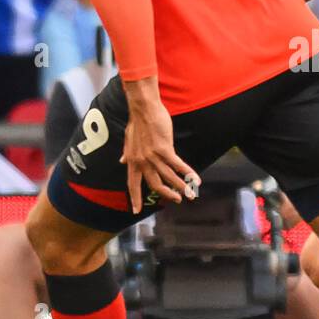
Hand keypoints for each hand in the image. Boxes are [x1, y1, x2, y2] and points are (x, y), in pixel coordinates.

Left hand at [120, 88, 198, 213]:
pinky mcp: (164, 149)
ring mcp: (153, 156)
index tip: (135, 210)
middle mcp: (142, 161)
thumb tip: (122, 161)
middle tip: (176, 200)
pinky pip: (178, 165)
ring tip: (191, 194)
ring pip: (169, 177)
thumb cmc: (138, 121)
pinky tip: (196, 179)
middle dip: (166, 194)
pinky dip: (188, 173)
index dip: (134, 197)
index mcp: (133, 160)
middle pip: (154, 184)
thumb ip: (127, 153)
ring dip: (181, 187)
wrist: (143, 108)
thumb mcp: (129, 140)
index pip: (132, 183)